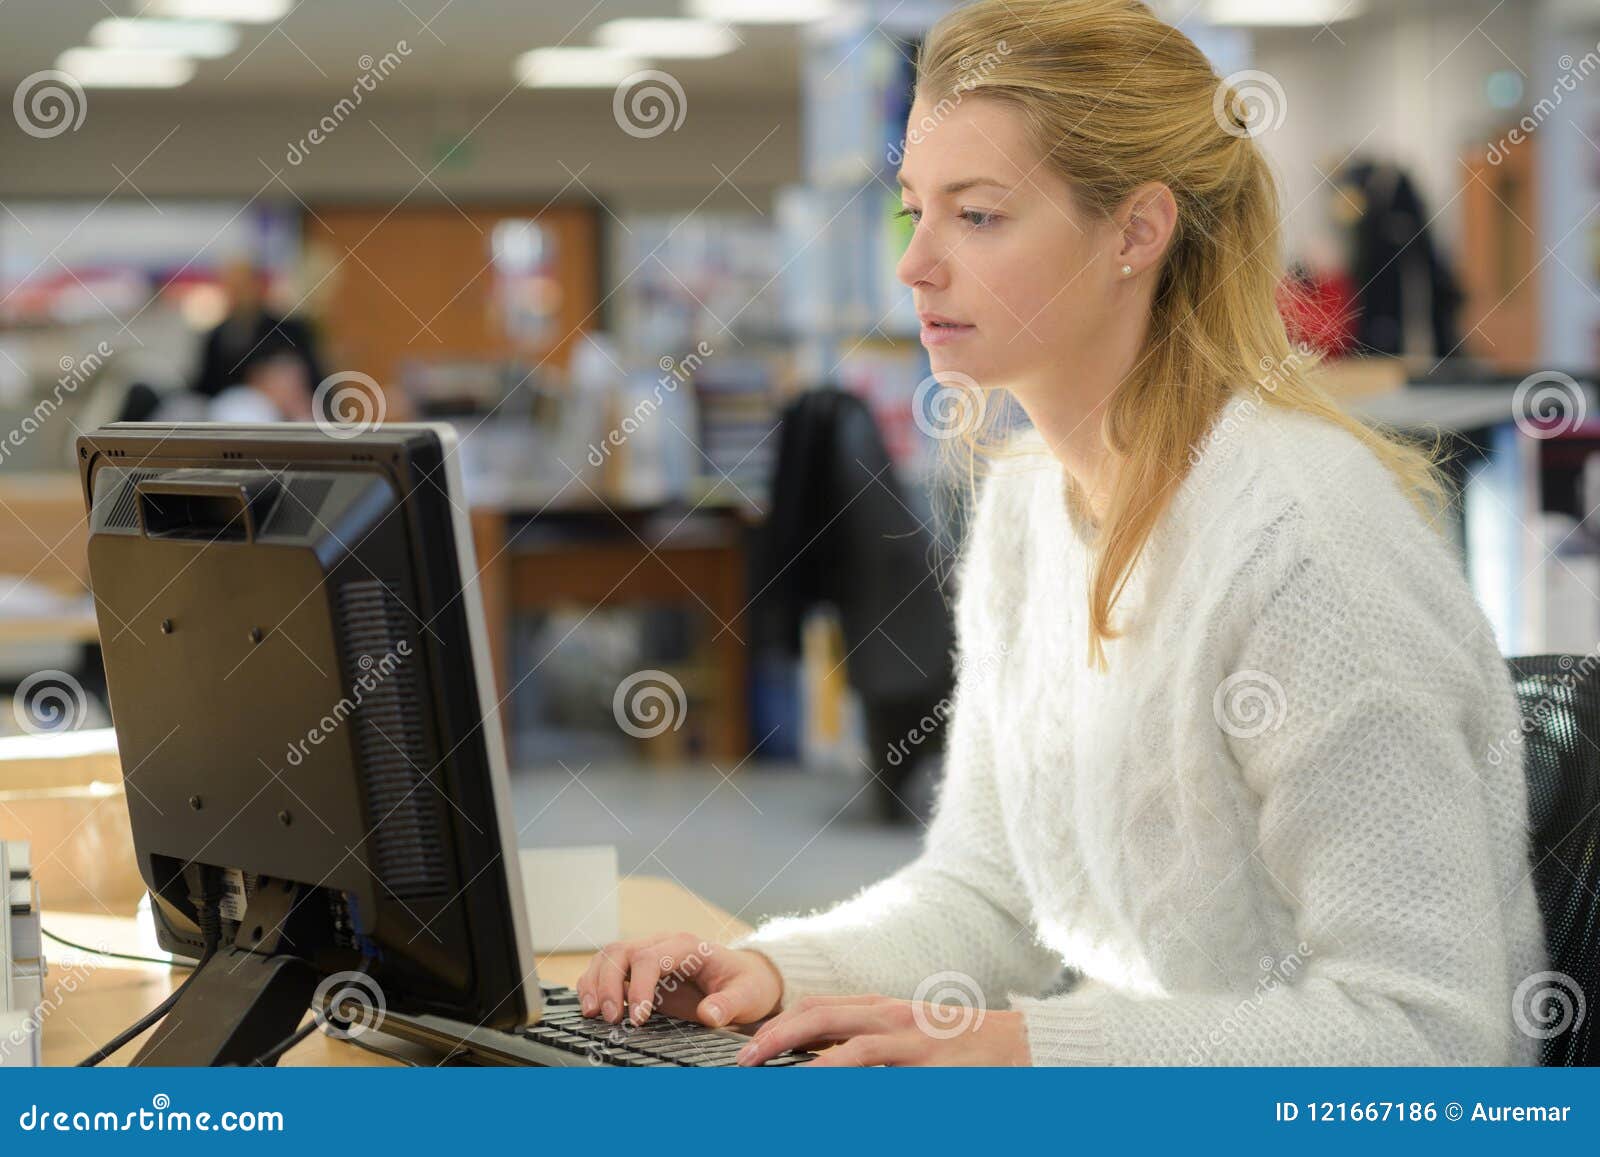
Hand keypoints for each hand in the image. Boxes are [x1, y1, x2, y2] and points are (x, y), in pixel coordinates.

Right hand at [574, 932, 783, 1027]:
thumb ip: (729, 1004)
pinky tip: (591, 1007)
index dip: (638, 987)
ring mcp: (649, 954)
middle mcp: (663, 945)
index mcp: (688, 947)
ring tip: (592, 1014)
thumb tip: (710, 1015)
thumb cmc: (745, 984)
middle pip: (621, 951)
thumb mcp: (747, 995)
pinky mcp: (640, 970)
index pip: (650, 958)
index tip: (638, 1019)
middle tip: (610, 1019)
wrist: (745, 978)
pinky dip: (594, 984)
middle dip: (608, 984)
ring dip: (595, 983)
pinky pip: (607, 969)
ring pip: (608, 956)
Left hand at [734, 994, 1031, 1065]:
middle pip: (822, 1018)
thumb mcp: (907, 1031)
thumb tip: (820, 1060)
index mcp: (881, 1008)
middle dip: (778, 1037)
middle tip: (745, 1062)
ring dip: (810, 1070)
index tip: (749, 1042)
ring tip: (779, 1088)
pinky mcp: (930, 1071)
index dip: (780, 1021)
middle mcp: (891, 1018)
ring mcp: (912, 1044)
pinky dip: (856, 1091)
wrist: (1017, 1045)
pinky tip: (832, 1101)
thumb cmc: (956, 1043)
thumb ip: (867, 1039)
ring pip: (851, 1052)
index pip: (818, 1006)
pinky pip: (886, 1084)